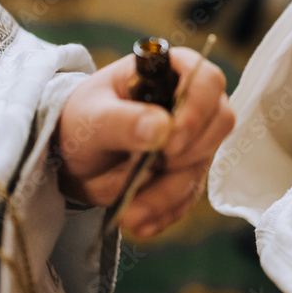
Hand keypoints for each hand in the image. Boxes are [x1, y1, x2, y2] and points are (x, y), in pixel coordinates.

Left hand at [53, 48, 234, 236]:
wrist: (73, 157)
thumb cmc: (83, 120)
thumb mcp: (92, 118)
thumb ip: (123, 120)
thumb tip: (163, 128)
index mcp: (171, 71)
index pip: (207, 81)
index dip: (198, 110)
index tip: (171, 142)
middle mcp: (191, 103)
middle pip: (219, 124)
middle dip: (187, 155)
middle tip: (148, 169)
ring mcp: (193, 139)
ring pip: (202, 166)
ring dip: (168, 193)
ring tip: (130, 212)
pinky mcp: (187, 173)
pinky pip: (188, 196)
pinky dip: (164, 212)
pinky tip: (138, 221)